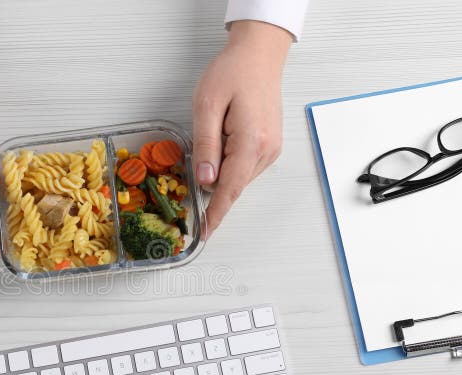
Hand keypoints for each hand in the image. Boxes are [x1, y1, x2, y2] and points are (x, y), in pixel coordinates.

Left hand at [192, 21, 291, 237]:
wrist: (259, 54)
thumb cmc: (232, 73)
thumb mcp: (206, 106)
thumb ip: (206, 145)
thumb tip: (205, 180)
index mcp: (251, 143)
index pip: (229, 189)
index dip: (215, 214)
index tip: (204, 234)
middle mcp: (267, 151)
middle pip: (233, 186)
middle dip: (211, 192)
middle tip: (190, 185)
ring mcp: (271, 149)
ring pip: (238, 178)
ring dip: (219, 174)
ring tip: (209, 145)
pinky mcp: (269, 146)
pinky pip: (244, 167)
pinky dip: (228, 166)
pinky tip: (220, 146)